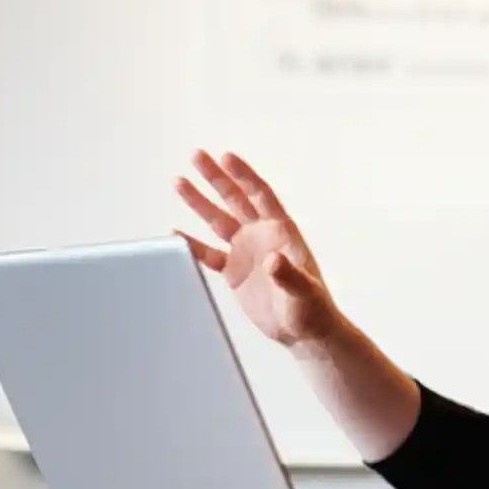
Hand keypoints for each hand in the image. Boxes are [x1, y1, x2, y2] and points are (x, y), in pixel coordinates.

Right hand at [174, 150, 343, 347]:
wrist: (304, 332)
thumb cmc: (312, 309)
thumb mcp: (304, 291)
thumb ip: (288, 275)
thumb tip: (272, 262)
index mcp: (282, 232)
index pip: (261, 196)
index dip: (244, 175)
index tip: (226, 156)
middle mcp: (262, 236)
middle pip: (236, 199)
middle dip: (217, 178)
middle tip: (197, 155)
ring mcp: (247, 252)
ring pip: (218, 220)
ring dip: (199, 202)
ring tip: (179, 181)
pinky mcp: (235, 272)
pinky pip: (209, 253)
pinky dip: (192, 244)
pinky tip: (175, 233)